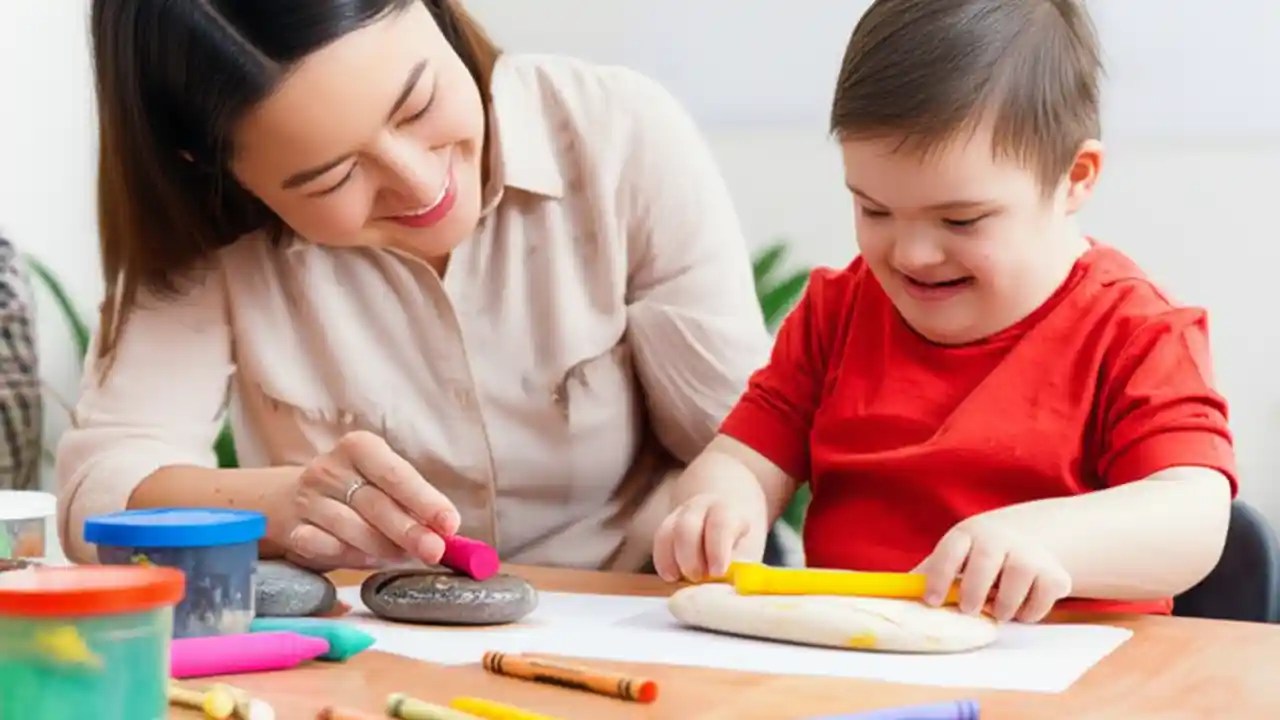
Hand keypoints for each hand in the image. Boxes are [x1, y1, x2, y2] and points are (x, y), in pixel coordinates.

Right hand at [276, 431, 459, 569]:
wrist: (286, 499)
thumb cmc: (353, 490)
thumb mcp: (381, 483)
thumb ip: (412, 504)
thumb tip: (446, 533)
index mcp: (359, 447)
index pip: (396, 475)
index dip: (425, 501)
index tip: (449, 524)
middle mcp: (329, 468)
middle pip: (376, 504)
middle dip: (410, 532)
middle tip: (434, 551)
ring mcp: (307, 499)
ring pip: (352, 529)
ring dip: (384, 548)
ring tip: (403, 556)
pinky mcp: (291, 529)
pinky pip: (326, 548)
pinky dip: (351, 557)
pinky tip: (368, 559)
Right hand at [652, 493, 766, 582]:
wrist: (727, 518)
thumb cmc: (739, 543)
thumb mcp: (748, 553)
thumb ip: (739, 570)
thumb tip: (733, 592)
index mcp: (729, 512)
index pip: (721, 524)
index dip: (717, 549)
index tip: (717, 572)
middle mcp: (703, 508)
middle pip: (687, 526)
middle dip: (689, 557)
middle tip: (698, 579)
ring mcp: (681, 514)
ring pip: (667, 531)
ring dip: (672, 560)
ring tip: (681, 579)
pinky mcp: (668, 525)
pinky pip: (659, 540)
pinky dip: (662, 561)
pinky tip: (671, 576)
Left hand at [913, 516, 1072, 622]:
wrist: (1034, 537)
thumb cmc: (981, 552)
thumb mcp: (955, 553)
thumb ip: (929, 573)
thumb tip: (893, 594)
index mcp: (968, 534)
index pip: (950, 551)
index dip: (938, 577)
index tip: (932, 602)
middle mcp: (999, 539)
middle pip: (983, 565)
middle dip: (973, 592)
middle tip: (968, 609)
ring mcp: (1030, 555)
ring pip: (1014, 585)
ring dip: (1002, 606)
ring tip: (995, 608)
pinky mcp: (1055, 574)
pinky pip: (1040, 602)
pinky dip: (1028, 613)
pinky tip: (1020, 606)